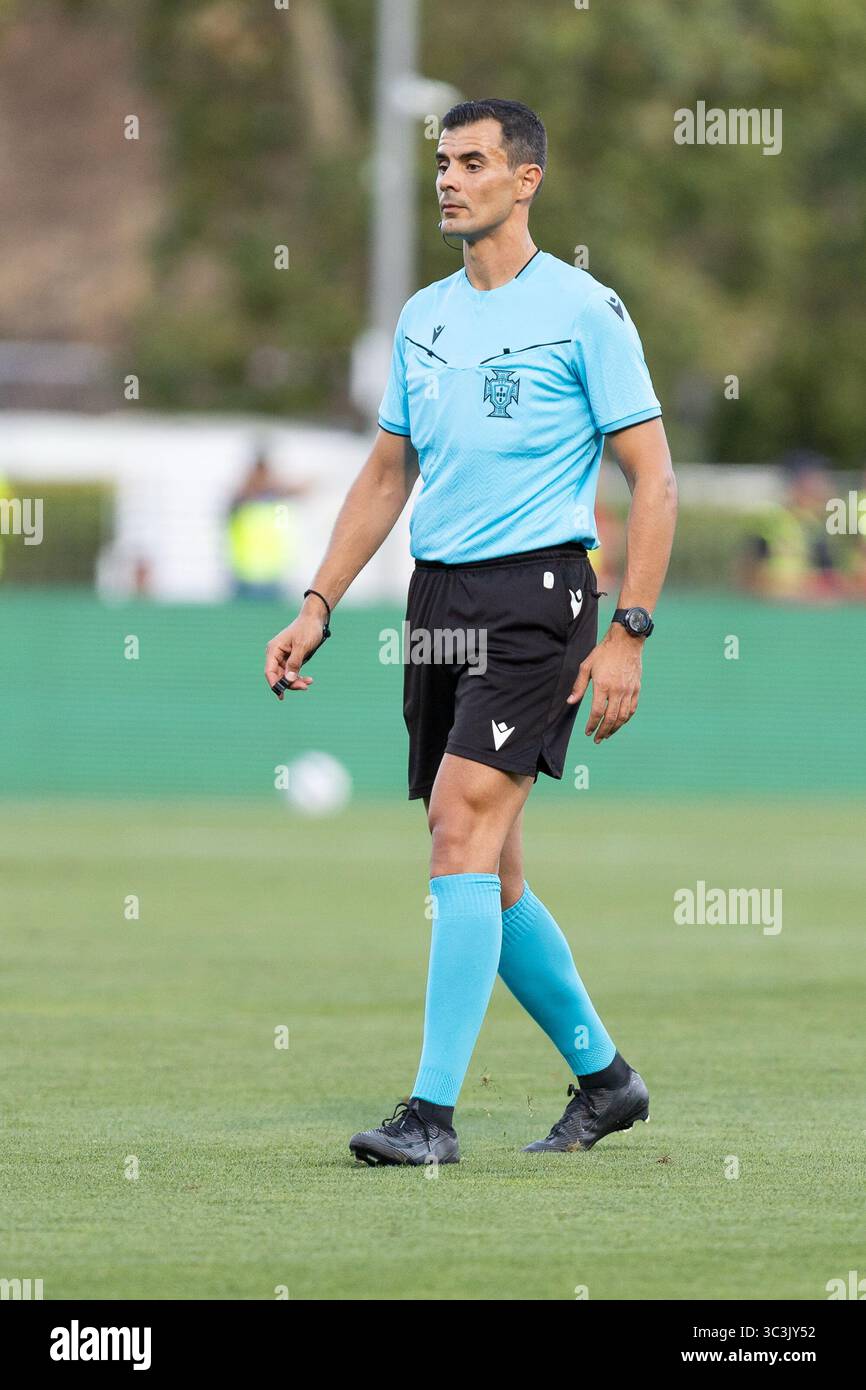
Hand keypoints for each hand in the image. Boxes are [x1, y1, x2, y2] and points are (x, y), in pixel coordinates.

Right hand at [264, 605, 327, 698]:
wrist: (315, 619)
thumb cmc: (307, 629)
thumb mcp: (302, 646)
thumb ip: (295, 663)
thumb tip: (289, 679)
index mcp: (274, 649)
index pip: (269, 671)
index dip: (274, 684)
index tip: (281, 694)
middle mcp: (276, 654)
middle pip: (278, 676)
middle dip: (290, 683)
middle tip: (304, 687)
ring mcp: (283, 657)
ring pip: (285, 676)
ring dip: (296, 681)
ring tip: (309, 682)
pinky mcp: (291, 659)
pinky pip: (292, 672)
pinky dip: (299, 677)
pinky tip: (309, 679)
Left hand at [567, 624, 642, 742]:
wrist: (626, 641)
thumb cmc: (604, 652)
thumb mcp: (586, 666)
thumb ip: (578, 686)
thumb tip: (570, 702)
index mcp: (603, 685)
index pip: (597, 712)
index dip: (592, 724)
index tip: (587, 731)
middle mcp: (617, 690)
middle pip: (610, 718)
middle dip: (603, 731)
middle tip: (597, 739)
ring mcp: (628, 690)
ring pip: (623, 716)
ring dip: (614, 728)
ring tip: (607, 734)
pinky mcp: (636, 688)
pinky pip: (632, 708)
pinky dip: (626, 718)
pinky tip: (619, 722)